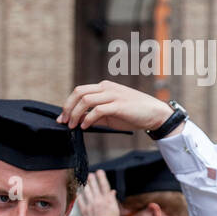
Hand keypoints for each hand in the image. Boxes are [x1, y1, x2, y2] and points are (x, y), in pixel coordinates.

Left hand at [58, 82, 177, 134]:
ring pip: (86, 99)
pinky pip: (97, 110)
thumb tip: (80, 122)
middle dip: (68, 108)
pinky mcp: (118, 105)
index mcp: (104, 87)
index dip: (68, 104)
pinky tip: (85, 127)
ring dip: (76, 114)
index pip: (80, 91)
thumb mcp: (111, 114)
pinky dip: (88, 119)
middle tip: (64, 122)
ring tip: (73, 126)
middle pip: (79, 92)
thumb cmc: (133, 114)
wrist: (154, 114)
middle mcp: (107, 88)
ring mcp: (113, 95)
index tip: (62, 118)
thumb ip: (96, 115)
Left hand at [77, 169, 120, 215]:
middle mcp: (98, 201)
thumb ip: (112, 199)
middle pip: (94, 186)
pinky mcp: (84, 212)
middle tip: (89, 174)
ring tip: (84, 180)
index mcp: (107, 199)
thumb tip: (112, 191)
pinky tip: (78, 191)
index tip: (99, 171)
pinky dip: (79, 195)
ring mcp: (90, 206)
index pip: (104, 185)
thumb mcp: (115, 209)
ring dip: (85, 185)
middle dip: (91, 179)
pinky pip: (80, 201)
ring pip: (86, 192)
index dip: (101, 177)